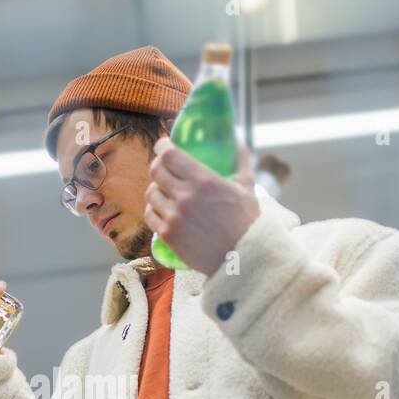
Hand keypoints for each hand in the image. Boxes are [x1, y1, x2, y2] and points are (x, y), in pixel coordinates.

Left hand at [144, 139, 260, 275]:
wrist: (242, 258)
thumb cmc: (247, 221)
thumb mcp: (247, 185)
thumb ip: (240, 159)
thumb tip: (236, 140)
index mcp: (203, 180)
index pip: (169, 154)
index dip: (163, 146)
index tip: (164, 145)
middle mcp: (184, 197)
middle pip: (156, 170)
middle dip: (158, 165)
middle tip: (165, 167)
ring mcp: (174, 217)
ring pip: (151, 193)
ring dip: (156, 189)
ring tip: (164, 191)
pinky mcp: (168, 235)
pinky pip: (150, 216)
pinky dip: (154, 210)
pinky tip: (162, 209)